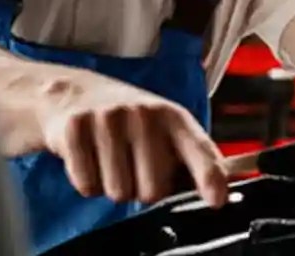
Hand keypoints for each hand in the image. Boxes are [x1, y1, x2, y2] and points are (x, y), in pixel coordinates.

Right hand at [38, 70, 228, 206]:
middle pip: (153, 190)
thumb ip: (192, 161)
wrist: (74, 93)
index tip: (217, 200)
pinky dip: (87, 182)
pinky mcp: (76, 128)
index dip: (209, 179)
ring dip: (113, 186)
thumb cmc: (128, 120)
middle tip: (133, 166)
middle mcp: (144, 114)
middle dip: (142, 190)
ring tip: (110, 160)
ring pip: (118, 192)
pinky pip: (87, 185)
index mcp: (174, 118)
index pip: (198, 151)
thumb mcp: (164, 131)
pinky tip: (90, 158)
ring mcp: (109, 118)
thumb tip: (220, 193)